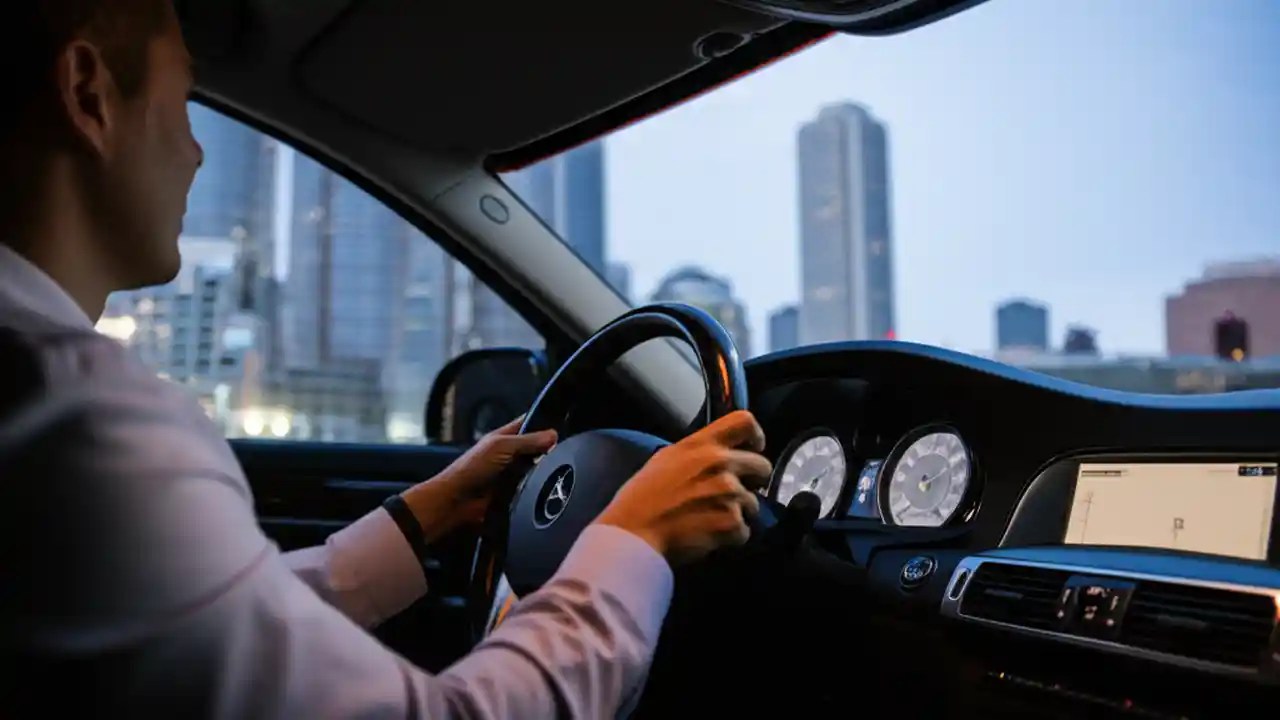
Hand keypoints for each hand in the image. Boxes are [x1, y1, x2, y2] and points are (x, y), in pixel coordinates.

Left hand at [403, 417, 556, 539]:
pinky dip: (542, 487)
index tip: (566, 423)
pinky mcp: (516, 493)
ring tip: (565, 468)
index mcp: (504, 437)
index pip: (529, 423)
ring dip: (547, 470)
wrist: (458, 503)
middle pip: (537, 448)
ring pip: (539, 468)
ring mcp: (514, 474)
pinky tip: (553, 487)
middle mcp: (510, 454)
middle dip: (551, 448)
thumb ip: (528, 440)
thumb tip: (554, 434)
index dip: (544, 421)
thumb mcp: (501, 446)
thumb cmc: (473, 468)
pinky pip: (535, 487)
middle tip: (569, 450)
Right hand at [594, 410, 771, 566]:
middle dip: (753, 482)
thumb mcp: (664, 460)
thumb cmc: (641, 500)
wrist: (633, 535)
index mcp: (701, 445)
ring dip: (737, 514)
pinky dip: (730, 538)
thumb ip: (694, 452)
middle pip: (763, 465)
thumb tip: (713, 454)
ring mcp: (728, 492)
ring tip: (710, 520)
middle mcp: (718, 463)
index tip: (754, 449)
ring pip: (753, 503)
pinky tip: (709, 537)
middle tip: (733, 495)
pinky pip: (744, 531)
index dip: (756, 436)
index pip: (745, 422)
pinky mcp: (731, 521)